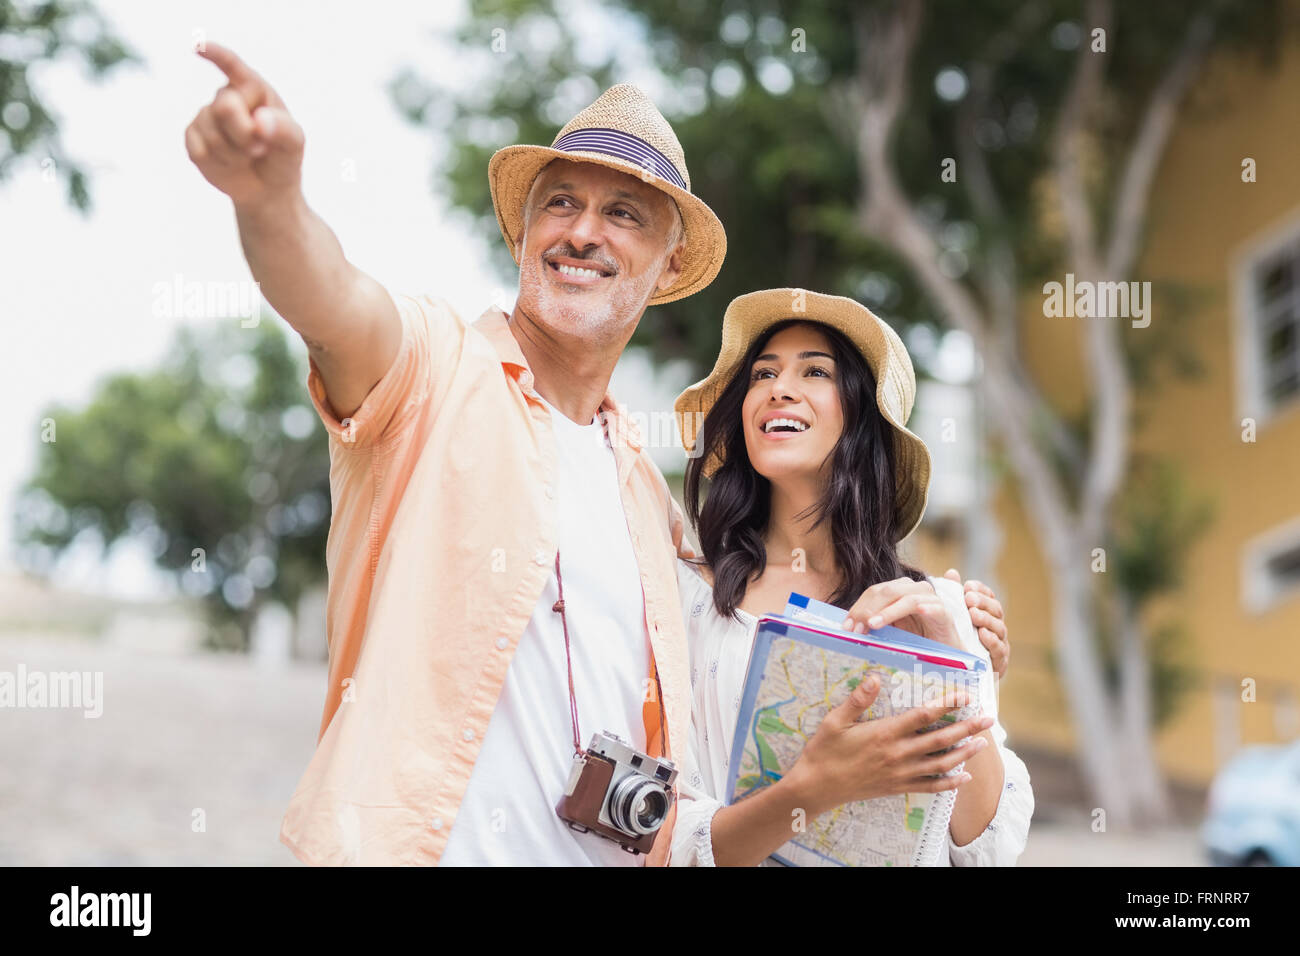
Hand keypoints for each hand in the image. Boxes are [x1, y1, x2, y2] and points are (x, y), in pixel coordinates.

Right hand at [185, 41, 304, 205]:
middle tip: (260, 148)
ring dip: (235, 153)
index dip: (215, 54)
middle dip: (244, 135)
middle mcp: (227, 96)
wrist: (267, 187)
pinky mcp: (193, 137)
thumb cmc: (283, 156)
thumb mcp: (294, 144)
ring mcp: (206, 115)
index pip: (232, 65)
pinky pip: (200, 150)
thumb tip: (260, 120)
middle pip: (224, 107)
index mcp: (253, 87)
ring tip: (248, 155)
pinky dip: (220, 163)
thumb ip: (283, 129)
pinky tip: (230, 162)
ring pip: (212, 132)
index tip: (199, 47)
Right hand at [784, 676, 993, 816]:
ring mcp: (900, 773)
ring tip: (982, 743)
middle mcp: (898, 754)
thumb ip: (857, 700)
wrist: (817, 787)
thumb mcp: (835, 721)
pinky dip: (950, 782)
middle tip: (988, 718)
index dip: (947, 705)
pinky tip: (964, 776)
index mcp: (884, 733)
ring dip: (964, 753)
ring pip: (941, 763)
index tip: (965, 695)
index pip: (923, 716)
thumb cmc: (824, 751)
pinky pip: (930, 787)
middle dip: (967, 728)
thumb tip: (875, 677)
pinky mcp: (898, 787)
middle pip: (940, 739)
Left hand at [839, 576, 961, 648]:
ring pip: (904, 598)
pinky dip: (921, 609)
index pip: (873, 592)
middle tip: (855, 630)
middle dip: (867, 610)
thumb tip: (848, 627)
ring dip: (886, 612)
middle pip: (885, 592)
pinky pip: (930, 607)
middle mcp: (914, 589)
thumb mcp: (890, 630)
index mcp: (899, 589)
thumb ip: (873, 624)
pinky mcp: (943, 611)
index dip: (858, 607)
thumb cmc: (915, 641)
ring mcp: (930, 598)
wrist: (944, 653)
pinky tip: (912, 614)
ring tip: (872, 625)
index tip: (846, 626)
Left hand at [943, 569, 1008, 677]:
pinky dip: (992, 641)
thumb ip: (952, 597)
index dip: (981, 590)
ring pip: (999, 628)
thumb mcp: (951, 620)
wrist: (960, 681)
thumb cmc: (955, 646)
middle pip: (996, 610)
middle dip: (983, 602)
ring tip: (973, 614)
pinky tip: (982, 635)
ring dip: (986, 619)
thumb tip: (951, 572)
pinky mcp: (1000, 663)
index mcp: (985, 615)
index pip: (989, 597)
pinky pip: (999, 650)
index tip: (968, 586)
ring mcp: (1000, 644)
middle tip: (968, 599)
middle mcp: (996, 628)